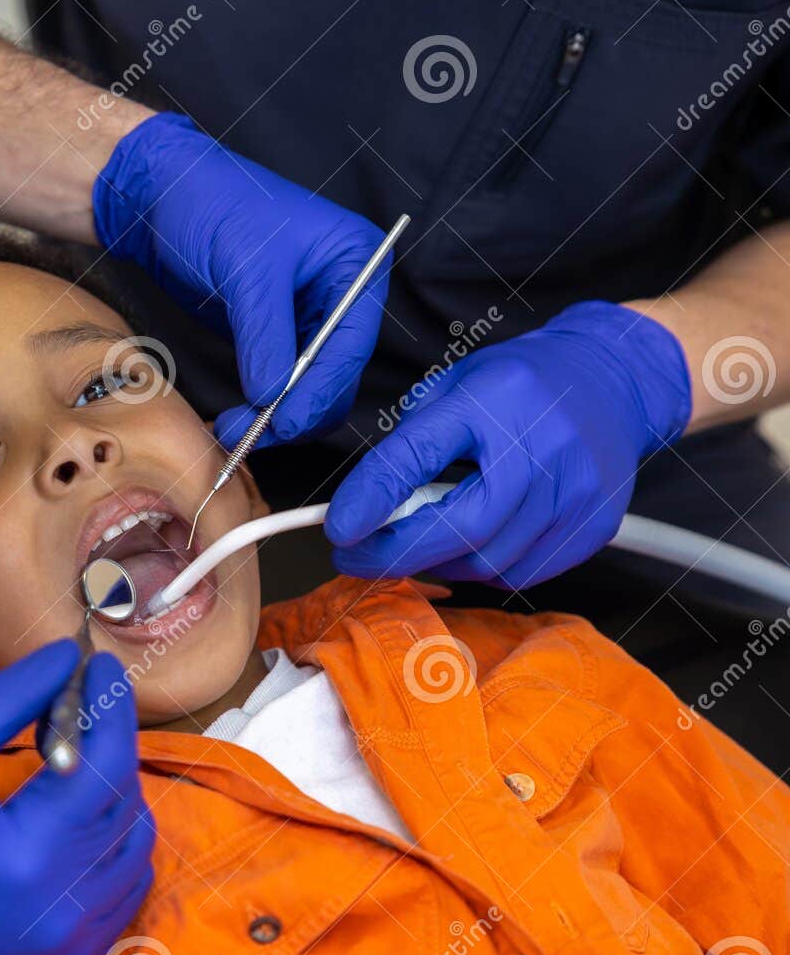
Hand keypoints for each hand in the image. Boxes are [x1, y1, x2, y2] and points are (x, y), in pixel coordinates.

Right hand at [0, 640, 153, 954]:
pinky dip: (115, 843)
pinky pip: (124, 888)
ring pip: (135, 845)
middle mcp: (67, 904)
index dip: (111, 706)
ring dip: (118, 790)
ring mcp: (75, 939)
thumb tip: (62, 661)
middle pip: (125, 799)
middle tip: (77, 702)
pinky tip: (80, 815)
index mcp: (30, 854)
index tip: (100, 665)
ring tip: (77, 757)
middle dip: (110, 739)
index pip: (106, 763)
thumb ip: (1, 701)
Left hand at [93, 112, 389, 445]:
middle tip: (249, 433)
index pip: (351, 343)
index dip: (320, 390)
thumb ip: (265, 335)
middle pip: (336, 373)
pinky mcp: (276, 333)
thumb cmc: (211, 203)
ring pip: (309, 387)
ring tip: (232, 429)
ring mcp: (309, 315)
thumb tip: (274, 396)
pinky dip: (262, 404)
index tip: (286, 423)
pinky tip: (235, 417)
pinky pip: (281, 382)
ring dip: (276, 415)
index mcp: (355, 261)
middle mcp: (341, 291)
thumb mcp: (246, 268)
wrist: (162, 194)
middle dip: (295, 409)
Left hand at [326, 301, 691, 588]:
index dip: (372, 499)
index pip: (418, 455)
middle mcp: (542, 446)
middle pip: (460, 528)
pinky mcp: (594, 524)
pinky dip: (481, 569)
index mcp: (494, 398)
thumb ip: (412, 440)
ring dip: (437, 564)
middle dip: (396, 554)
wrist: (614, 382)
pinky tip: (466, 547)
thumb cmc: (523, 384)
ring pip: (489, 562)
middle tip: (358, 558)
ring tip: (415, 546)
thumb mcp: (456, 384)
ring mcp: (575, 490)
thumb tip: (365, 504)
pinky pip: (522, 573)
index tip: (339, 529)